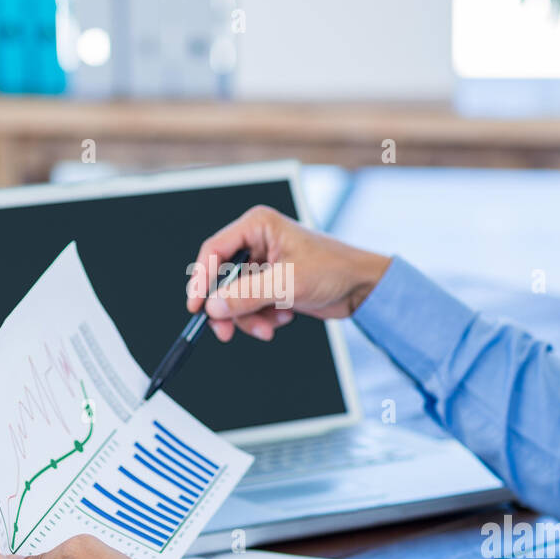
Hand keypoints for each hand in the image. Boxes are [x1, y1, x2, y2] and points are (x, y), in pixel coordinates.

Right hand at [187, 205, 390, 341]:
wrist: (362, 287)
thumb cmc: (334, 270)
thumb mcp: (287, 284)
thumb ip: (246, 295)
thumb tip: (213, 307)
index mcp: (258, 226)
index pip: (214, 251)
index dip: (201, 280)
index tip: (196, 307)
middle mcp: (256, 241)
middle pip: (221, 278)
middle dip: (228, 307)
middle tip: (225, 332)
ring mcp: (262, 264)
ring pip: (235, 296)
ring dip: (249, 317)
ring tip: (271, 326)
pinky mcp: (270, 283)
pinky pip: (250, 304)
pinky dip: (262, 317)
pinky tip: (284, 316)